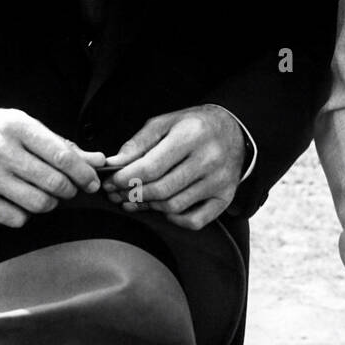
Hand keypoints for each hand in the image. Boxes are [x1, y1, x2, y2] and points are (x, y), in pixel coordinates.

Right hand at [0, 108, 104, 226]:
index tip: (94, 183)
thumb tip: (98, 160)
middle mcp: (1, 151)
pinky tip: (21, 202)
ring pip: (38, 203)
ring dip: (50, 203)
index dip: (83, 172)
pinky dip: (26, 215)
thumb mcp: (25, 127)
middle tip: (69, 189)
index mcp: (17, 126)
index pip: (61, 154)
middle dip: (69, 190)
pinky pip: (16, 219)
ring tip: (46, 195)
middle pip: (53, 182)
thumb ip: (61, 144)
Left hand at [100, 104, 245, 229]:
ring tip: (136, 199)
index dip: (126, 178)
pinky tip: (163, 210)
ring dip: (149, 206)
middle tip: (118, 194)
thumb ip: (138, 143)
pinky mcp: (225, 197)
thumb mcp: (166, 123)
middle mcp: (208, 158)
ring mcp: (219, 181)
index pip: (151, 166)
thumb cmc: (194, 126)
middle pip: (161, 189)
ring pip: (174, 206)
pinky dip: (175, 220)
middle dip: (133, 194)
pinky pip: (196, 221)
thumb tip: (114, 163)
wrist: (233, 130)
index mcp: (191, 135)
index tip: (111, 182)